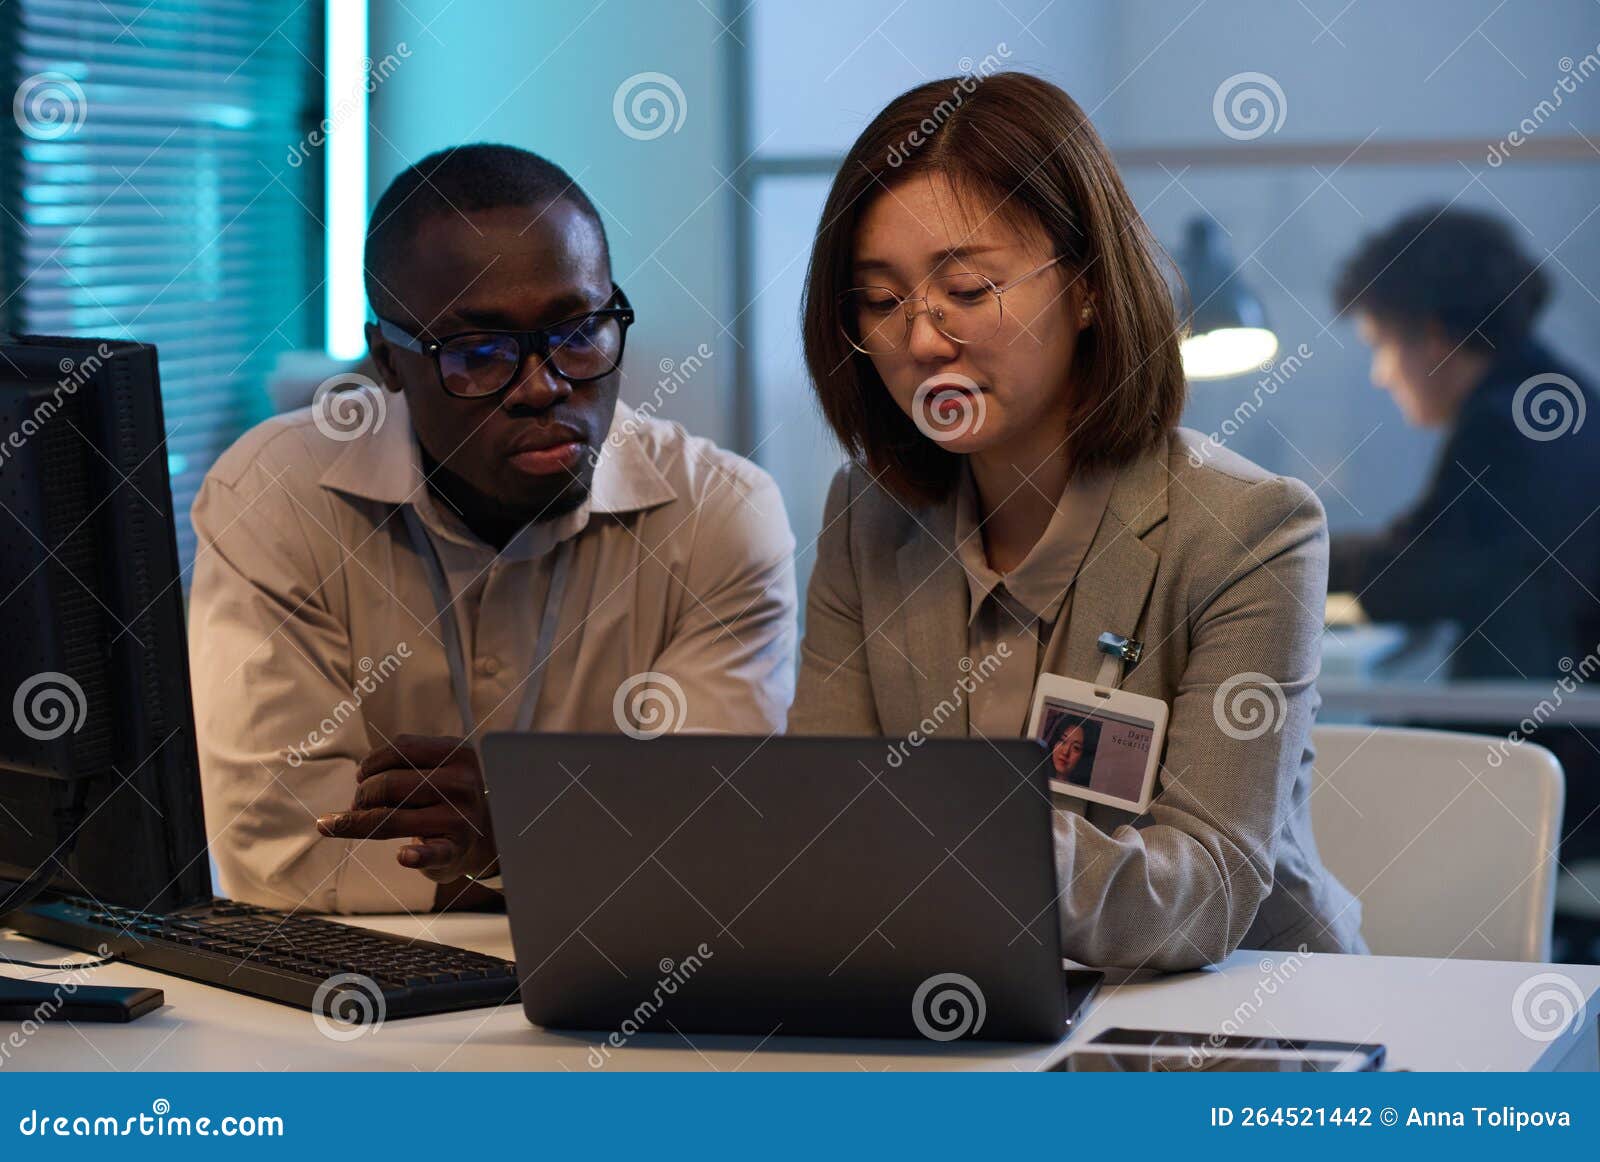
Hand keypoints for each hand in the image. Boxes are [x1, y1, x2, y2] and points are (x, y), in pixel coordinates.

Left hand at [315, 734, 497, 883]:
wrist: (485, 833)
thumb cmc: (446, 797)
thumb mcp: (437, 767)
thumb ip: (400, 767)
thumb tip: (357, 788)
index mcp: (458, 753)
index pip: (400, 748)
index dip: (371, 763)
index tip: (362, 776)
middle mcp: (462, 783)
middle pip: (389, 784)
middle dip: (363, 794)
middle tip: (359, 805)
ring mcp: (461, 818)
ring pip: (392, 818)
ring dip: (362, 822)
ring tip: (358, 823)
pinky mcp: (455, 850)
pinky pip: (432, 853)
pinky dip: (416, 856)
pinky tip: (404, 856)